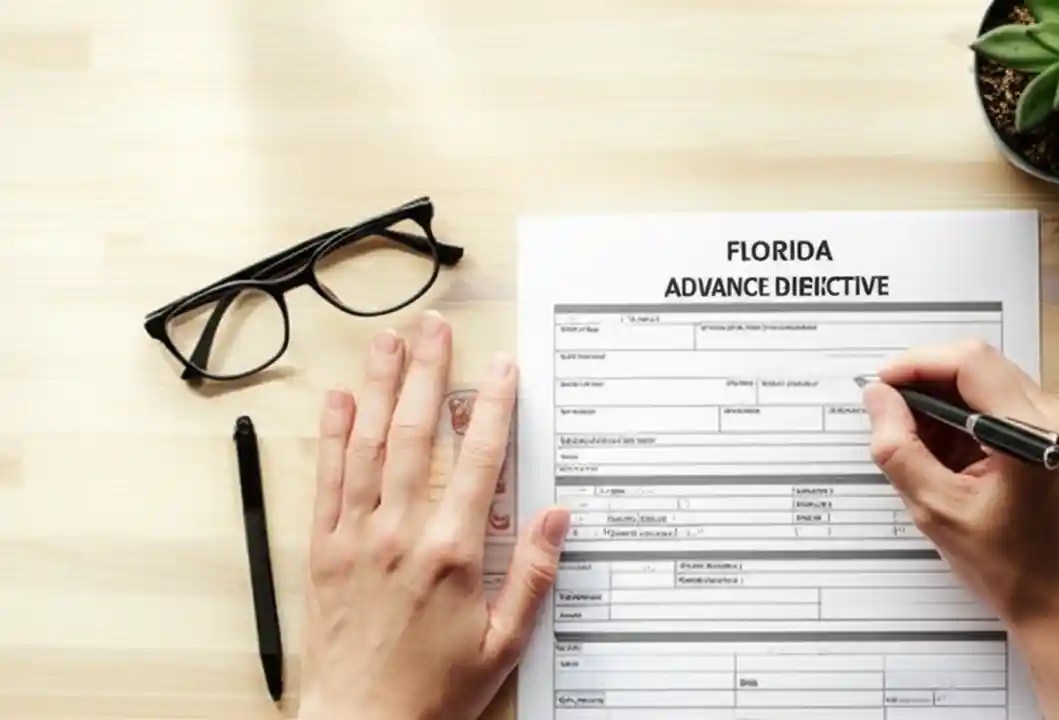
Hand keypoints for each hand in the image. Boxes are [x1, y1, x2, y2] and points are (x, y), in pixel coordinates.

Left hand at [299, 311, 570, 719]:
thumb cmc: (433, 691)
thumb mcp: (503, 644)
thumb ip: (531, 576)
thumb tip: (558, 517)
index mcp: (452, 554)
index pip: (477, 462)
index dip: (493, 408)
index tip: (502, 367)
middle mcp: (401, 534)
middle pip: (417, 436)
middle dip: (430, 375)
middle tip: (436, 328)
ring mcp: (356, 537)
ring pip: (370, 446)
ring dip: (381, 388)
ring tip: (388, 341)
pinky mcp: (323, 549)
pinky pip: (327, 481)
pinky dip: (332, 437)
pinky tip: (340, 400)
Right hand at [863, 340, 1058, 719]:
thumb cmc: (1013, 571)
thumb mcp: (937, 511)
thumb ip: (899, 448)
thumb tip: (879, 400)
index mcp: (1034, 433)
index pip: (969, 362)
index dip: (917, 364)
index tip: (882, 384)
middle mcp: (1056, 418)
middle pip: (979, 365)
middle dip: (927, 381)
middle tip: (890, 412)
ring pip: (987, 382)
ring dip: (944, 400)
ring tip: (915, 441)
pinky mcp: (1055, 438)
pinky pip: (1000, 405)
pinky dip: (964, 418)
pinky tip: (944, 453)